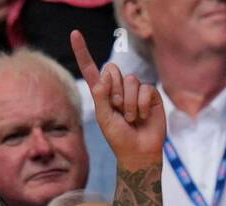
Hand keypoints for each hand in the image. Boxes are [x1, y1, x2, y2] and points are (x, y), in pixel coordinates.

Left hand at [71, 30, 164, 168]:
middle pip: (113, 69)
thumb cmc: (119, 138)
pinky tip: (143, 117)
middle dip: (114, 90)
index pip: (91, 69)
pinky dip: (141, 105)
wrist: (139, 151)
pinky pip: (145, 88)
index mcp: (102, 93)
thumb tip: (105, 76)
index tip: (75, 34)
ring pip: (130, 79)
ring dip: (128, 102)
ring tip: (131, 118)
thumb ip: (101, 97)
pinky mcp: (150, 94)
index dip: (83, 52)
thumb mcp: (104, 119)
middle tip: (118, 109)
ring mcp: (135, 90)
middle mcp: (118, 88)